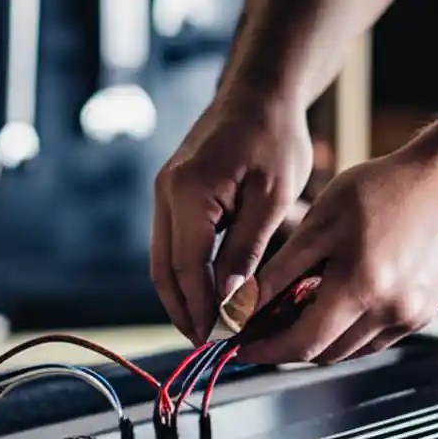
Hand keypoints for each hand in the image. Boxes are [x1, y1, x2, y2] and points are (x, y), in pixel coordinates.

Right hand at [151, 88, 312, 343]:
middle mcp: (166, 193)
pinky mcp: (173, 194)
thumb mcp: (273, 197)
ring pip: (163, 261)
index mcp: (189, 193)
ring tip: (209, 329)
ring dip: (182, 297)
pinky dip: (186, 274)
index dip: (202, 310)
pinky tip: (209, 295)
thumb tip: (229, 302)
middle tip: (209, 346)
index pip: (188, 269)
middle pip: (164, 271)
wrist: (259, 92)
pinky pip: (172, 245)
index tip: (220, 340)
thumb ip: (247, 250)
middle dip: (184, 312)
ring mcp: (164, 193)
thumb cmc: (274, 137)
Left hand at [235, 149, 437, 364]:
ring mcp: (410, 318)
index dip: (264, 349)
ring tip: (289, 317)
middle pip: (322, 354)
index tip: (239, 344)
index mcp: (361, 287)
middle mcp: (389, 312)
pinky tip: (330, 308)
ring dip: (314, 341)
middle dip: (285, 346)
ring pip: (347, 351)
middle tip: (258, 330)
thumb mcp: (323, 221)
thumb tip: (247, 304)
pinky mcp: (422, 315)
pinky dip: (345, 333)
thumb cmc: (388, 189)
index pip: (300, 343)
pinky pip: (372, 340)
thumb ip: (283, 270)